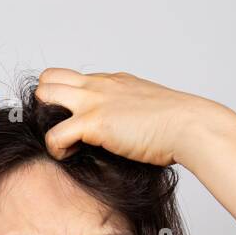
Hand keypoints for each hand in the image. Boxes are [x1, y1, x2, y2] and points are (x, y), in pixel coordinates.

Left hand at [34, 68, 217, 166]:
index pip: (74, 80)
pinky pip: (54, 135)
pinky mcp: (93, 122)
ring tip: (62, 142)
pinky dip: (55, 149)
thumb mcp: (148, 110)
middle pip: (50, 77)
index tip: (74, 124)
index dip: (66, 101)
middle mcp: (99, 85)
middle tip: (59, 129)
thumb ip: (130, 115)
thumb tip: (126, 136)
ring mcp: (94, 101)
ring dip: (45, 120)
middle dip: (46, 103)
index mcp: (114, 81)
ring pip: (44, 94)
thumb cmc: (178, 126)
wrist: (191, 126)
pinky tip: (69, 157)